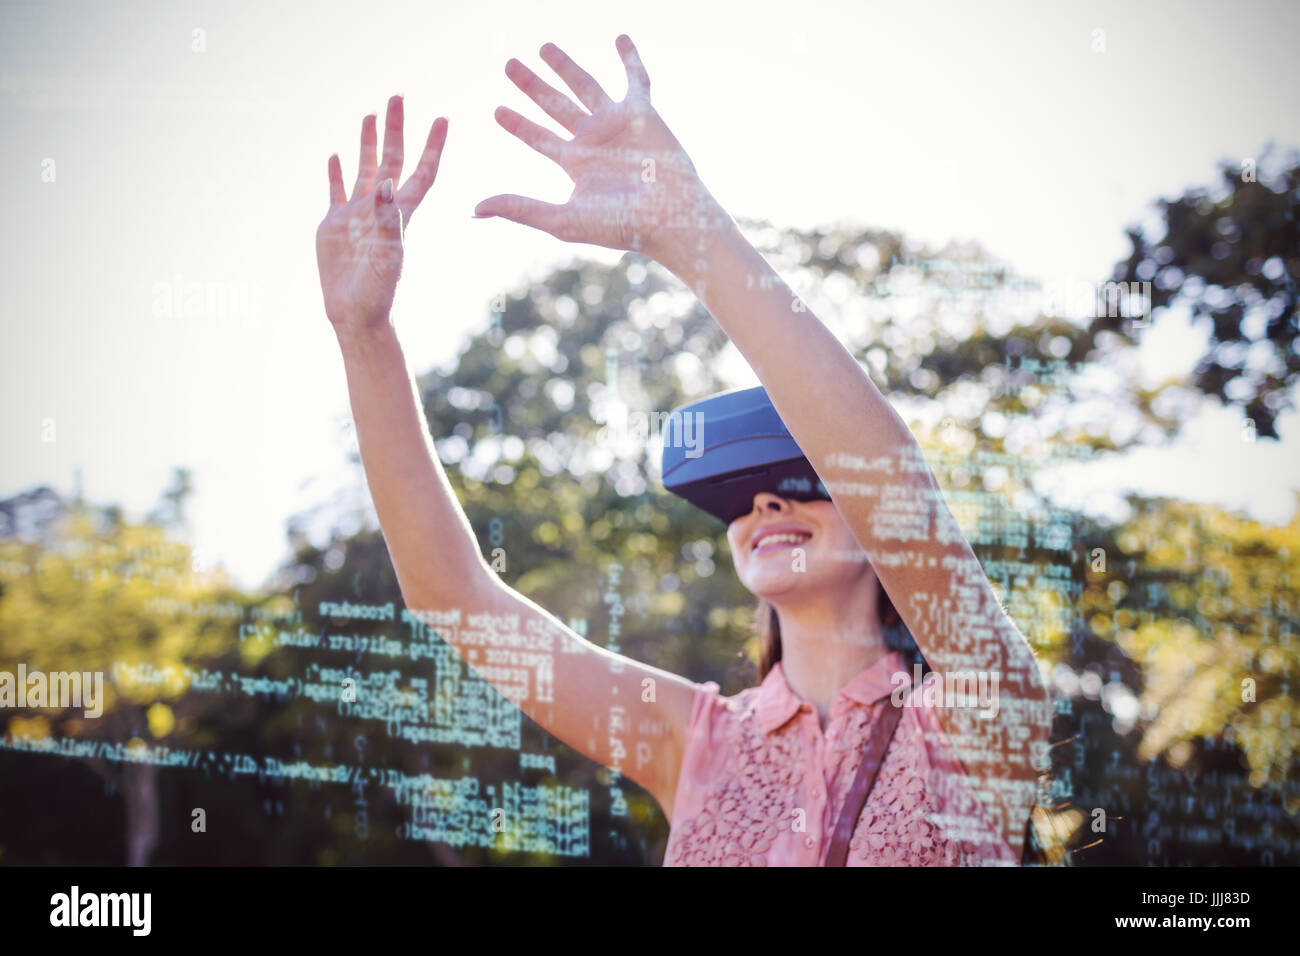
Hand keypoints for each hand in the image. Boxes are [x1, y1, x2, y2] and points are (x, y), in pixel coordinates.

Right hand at [316, 95, 447, 335]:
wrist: (355, 315)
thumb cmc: (379, 293)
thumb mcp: (387, 256)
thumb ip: (387, 220)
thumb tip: (387, 183)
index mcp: (401, 215)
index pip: (421, 172)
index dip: (432, 146)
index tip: (442, 118)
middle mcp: (381, 210)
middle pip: (392, 160)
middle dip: (395, 129)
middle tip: (396, 97)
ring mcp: (357, 216)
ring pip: (365, 168)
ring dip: (367, 142)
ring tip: (370, 115)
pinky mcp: (334, 225)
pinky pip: (336, 190)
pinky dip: (336, 172)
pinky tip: (336, 154)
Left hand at [474, 35, 720, 266]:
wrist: (669, 217)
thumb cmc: (620, 226)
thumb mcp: (562, 219)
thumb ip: (519, 209)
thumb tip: (474, 209)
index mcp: (575, 165)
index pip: (538, 138)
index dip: (517, 124)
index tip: (496, 110)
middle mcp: (593, 141)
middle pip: (554, 105)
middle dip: (531, 85)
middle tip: (509, 64)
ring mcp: (616, 124)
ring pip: (584, 86)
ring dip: (565, 65)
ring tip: (544, 46)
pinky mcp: (642, 112)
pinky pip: (635, 79)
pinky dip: (630, 59)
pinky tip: (621, 38)